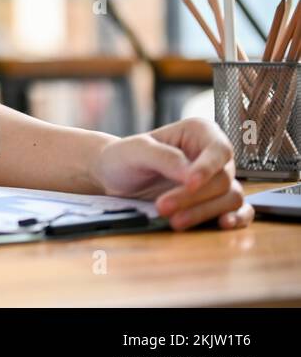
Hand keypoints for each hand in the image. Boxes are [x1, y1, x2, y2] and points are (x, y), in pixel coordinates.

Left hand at [89, 118, 253, 230]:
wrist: (115, 179)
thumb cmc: (125, 158)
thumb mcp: (135, 151)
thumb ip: (163, 157)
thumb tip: (191, 174)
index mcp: (200, 132)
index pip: (218, 150)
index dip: (207, 168)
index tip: (189, 184)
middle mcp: (214, 156)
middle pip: (222, 179)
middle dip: (192, 196)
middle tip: (162, 207)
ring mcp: (218, 180)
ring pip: (230, 198)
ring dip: (204, 212)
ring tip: (174, 222)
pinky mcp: (218, 202)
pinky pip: (240, 211)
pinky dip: (237, 219)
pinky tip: (223, 224)